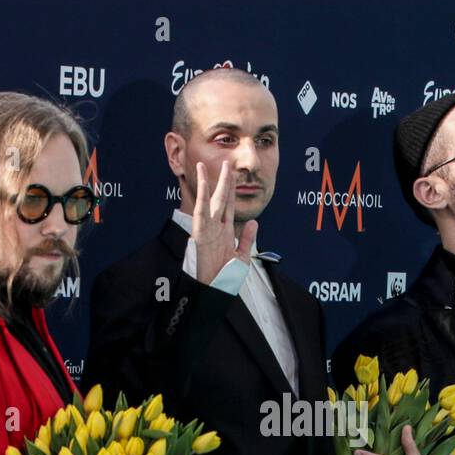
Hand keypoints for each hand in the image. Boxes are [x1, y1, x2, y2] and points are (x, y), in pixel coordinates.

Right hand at [191, 160, 257, 284]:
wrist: (215, 292)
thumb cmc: (226, 278)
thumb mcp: (242, 257)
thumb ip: (247, 239)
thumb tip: (254, 222)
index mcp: (225, 233)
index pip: (229, 207)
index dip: (232, 191)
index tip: (233, 175)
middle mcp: (216, 229)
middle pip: (221, 200)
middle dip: (224, 182)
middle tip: (226, 163)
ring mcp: (208, 231)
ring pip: (210, 202)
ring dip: (209, 184)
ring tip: (207, 166)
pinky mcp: (200, 236)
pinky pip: (201, 214)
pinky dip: (201, 199)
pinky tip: (202, 185)